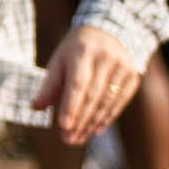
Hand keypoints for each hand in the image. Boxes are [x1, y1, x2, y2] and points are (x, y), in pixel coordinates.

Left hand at [39, 21, 150, 144]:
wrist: (111, 29)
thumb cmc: (78, 48)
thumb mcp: (60, 59)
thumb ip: (50, 84)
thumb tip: (35, 107)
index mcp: (83, 51)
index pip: (77, 83)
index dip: (70, 105)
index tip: (63, 126)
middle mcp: (105, 58)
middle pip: (92, 96)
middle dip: (80, 120)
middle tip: (68, 139)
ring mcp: (122, 66)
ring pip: (107, 102)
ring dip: (92, 123)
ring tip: (78, 138)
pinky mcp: (133, 75)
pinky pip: (120, 102)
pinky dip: (107, 118)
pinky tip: (95, 129)